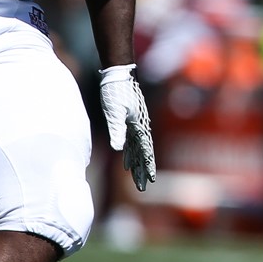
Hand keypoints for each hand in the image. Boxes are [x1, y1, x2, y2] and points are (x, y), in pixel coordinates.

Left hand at [99, 64, 156, 190]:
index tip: (149, 180)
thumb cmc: (115, 92)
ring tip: (137, 178)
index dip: (147, 165)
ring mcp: (135, 124)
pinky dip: (130, 153)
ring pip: (138, 149)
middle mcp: (140, 126)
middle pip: (144, 152)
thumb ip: (117, 130)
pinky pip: (131, 141)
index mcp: (139, 125)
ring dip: (138, 163)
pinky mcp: (128, 121)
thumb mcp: (113, 111)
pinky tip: (126, 161)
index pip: (146, 150)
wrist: (117, 75)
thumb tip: (119, 149)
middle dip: (143, 169)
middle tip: (143, 185)